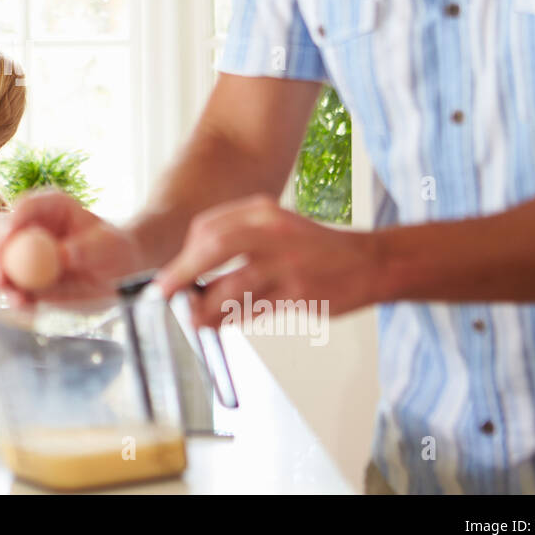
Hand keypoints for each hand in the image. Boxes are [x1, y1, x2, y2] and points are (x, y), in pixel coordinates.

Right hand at [0, 188, 145, 304]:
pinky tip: (26, 307)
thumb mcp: (109, 245)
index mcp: (52, 208)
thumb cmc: (116, 249)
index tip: (11, 232)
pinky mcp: (32, 281)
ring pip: (6, 267)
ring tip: (19, 300)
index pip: (29, 207)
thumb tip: (62, 255)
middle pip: (7, 238)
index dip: (16, 218)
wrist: (121, 273)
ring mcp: (30, 257)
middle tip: (1, 277)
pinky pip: (19, 289)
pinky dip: (20, 299)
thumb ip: (87, 248)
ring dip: (5, 283)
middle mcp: (34, 230)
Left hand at [152, 193, 384, 326]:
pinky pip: (255, 308)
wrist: (369, 262)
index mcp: (263, 211)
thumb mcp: (276, 228)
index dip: (184, 253)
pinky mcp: (301, 292)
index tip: (170, 275)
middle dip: (182, 273)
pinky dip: (233, 318)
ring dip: (206, 306)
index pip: (209, 227)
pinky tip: (222, 323)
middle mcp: (274, 230)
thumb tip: (191, 273)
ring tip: (193, 319)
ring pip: (233, 285)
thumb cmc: (314, 249)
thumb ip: (238, 242)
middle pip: (215, 247)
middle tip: (164, 294)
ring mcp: (289, 261)